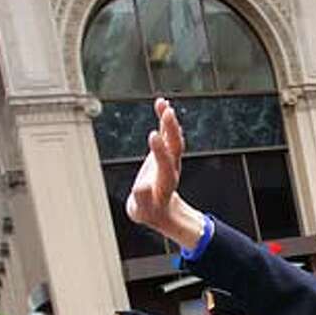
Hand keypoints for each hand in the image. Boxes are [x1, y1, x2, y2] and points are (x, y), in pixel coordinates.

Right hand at [124, 98, 203, 246]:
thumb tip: (141, 186)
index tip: (153, 136)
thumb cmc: (149, 211)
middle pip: (175, 148)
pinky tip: (162, 103)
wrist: (160, 210)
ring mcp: (170, 159)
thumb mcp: (142, 211)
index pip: (166, 164)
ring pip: (173, 139)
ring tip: (164, 104)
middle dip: (171, 131)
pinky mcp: (165, 152)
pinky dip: (165, 118)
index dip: (160, 150)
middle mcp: (172, 168)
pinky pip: (167, 133)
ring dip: (169, 121)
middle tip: (167, 113)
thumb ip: (142, 199)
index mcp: (165, 183)